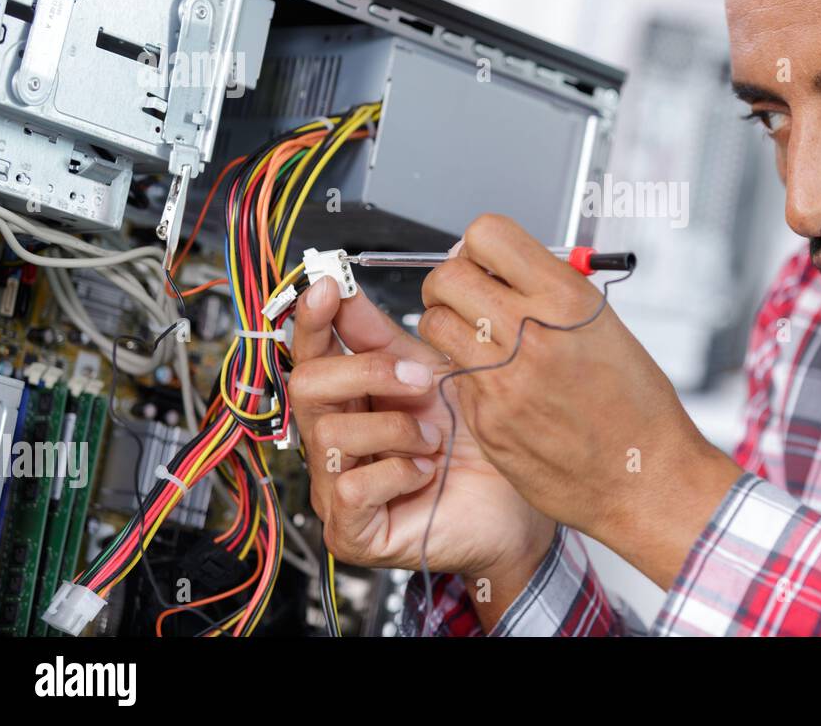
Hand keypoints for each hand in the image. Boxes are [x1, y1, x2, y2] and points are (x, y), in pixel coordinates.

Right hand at [287, 278, 555, 594]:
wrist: (514, 503)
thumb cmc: (473, 446)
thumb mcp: (431, 379)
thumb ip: (384, 339)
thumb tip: (348, 289)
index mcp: (350, 399)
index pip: (311, 352)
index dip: (314, 318)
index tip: (328, 287)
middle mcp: (334, 442)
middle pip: (306, 386)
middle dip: (366, 372)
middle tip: (421, 381)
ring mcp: (336, 489)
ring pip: (329, 435)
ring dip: (395, 429)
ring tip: (434, 441)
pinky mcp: (351, 532)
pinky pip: (351, 489)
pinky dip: (397, 473)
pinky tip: (424, 473)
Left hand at [417, 214, 742, 588]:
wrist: (643, 477)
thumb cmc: (636, 406)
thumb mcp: (604, 325)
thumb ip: (550, 292)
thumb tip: (501, 270)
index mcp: (565, 298)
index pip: (487, 235)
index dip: (477, 246)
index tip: (483, 262)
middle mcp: (530, 332)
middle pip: (447, 276)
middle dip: (450, 281)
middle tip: (465, 297)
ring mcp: (501, 377)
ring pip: (433, 322)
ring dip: (447, 324)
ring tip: (474, 339)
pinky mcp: (485, 418)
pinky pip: (451, 373)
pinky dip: (464, 370)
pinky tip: (495, 382)